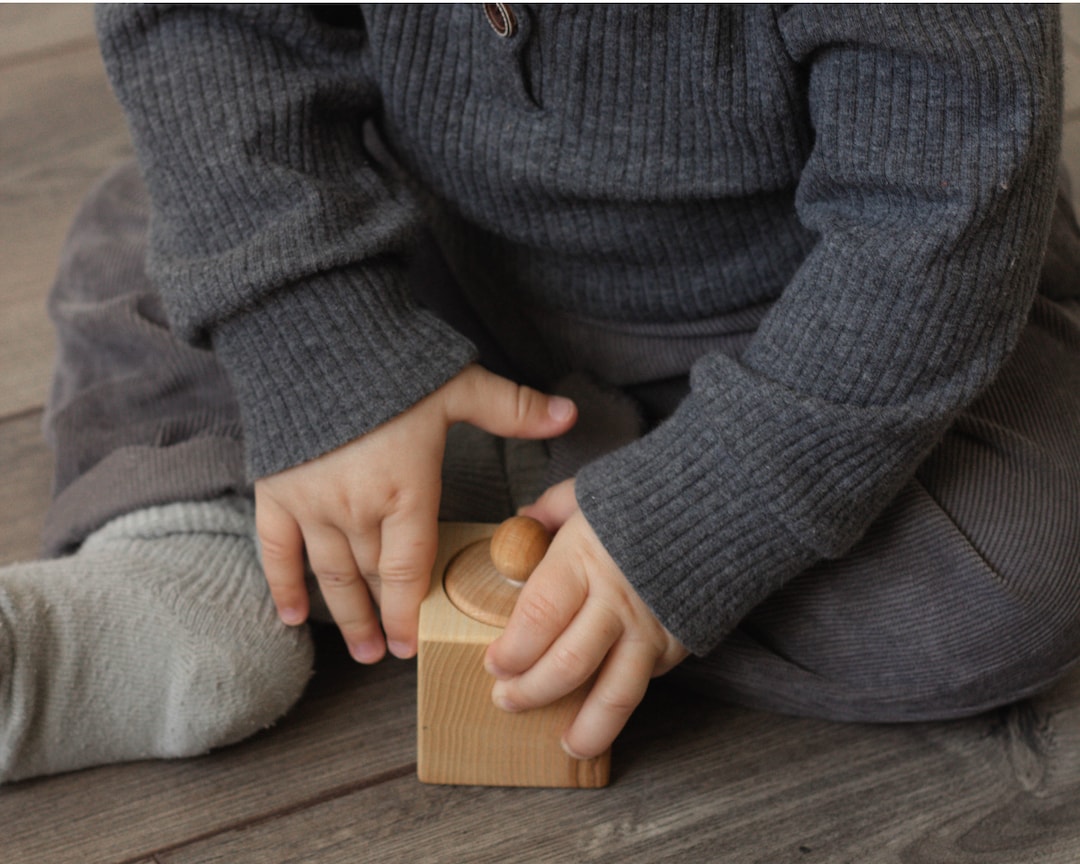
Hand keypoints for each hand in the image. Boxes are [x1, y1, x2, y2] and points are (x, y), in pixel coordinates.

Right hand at [254, 365, 576, 663]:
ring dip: (346, 616)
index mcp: (405, 490)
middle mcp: (357, 509)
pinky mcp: (275, 494)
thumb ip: (512, 408)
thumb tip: (570, 415)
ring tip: (360, 649)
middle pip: (373, 578)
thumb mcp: (458, 385)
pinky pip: (277, 552)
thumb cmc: (389, 364)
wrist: (313, 335)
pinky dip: (282, 586)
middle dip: (383, 619)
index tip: (413, 643)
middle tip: (390, 653)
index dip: (411, 612)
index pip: (410, 569)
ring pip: (331, 575)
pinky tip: (290, 618)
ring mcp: (312, 505)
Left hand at [485, 480, 688, 758]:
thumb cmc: (646, 497)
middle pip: (566, 664)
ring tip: (566, 743)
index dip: (513, 650)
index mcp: (584, 559)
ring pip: (614, 694)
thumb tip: (517, 525)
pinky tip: (600, 713)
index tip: (494, 664)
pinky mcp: (677, 644)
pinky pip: (643, 682)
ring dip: (585, 726)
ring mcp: (651, 628)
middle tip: (506, 700)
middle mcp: (616, 600)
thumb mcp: (589, 492)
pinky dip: (620, 703)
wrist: (724, 503)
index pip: (538, 616)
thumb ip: (549, 512)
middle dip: (530, 691)